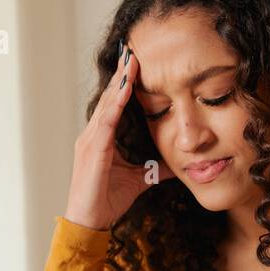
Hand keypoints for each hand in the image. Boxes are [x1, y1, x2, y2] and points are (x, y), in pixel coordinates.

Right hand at [65, 42, 174, 230]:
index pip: (115, 104)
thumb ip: (157, 168)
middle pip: (109, 96)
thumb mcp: (140, 180)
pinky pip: (106, 121)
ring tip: (132, 60)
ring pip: (107, 103)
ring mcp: (90, 141)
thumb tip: (180, 163)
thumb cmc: (107, 201)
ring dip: (120, 81)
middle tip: (134, 48)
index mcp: (102, 138)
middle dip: (122, 73)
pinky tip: (126, 88)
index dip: (126, 82)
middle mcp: (93, 134)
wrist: (89, 222)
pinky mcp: (92, 150)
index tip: (138, 62)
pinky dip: (116, 103)